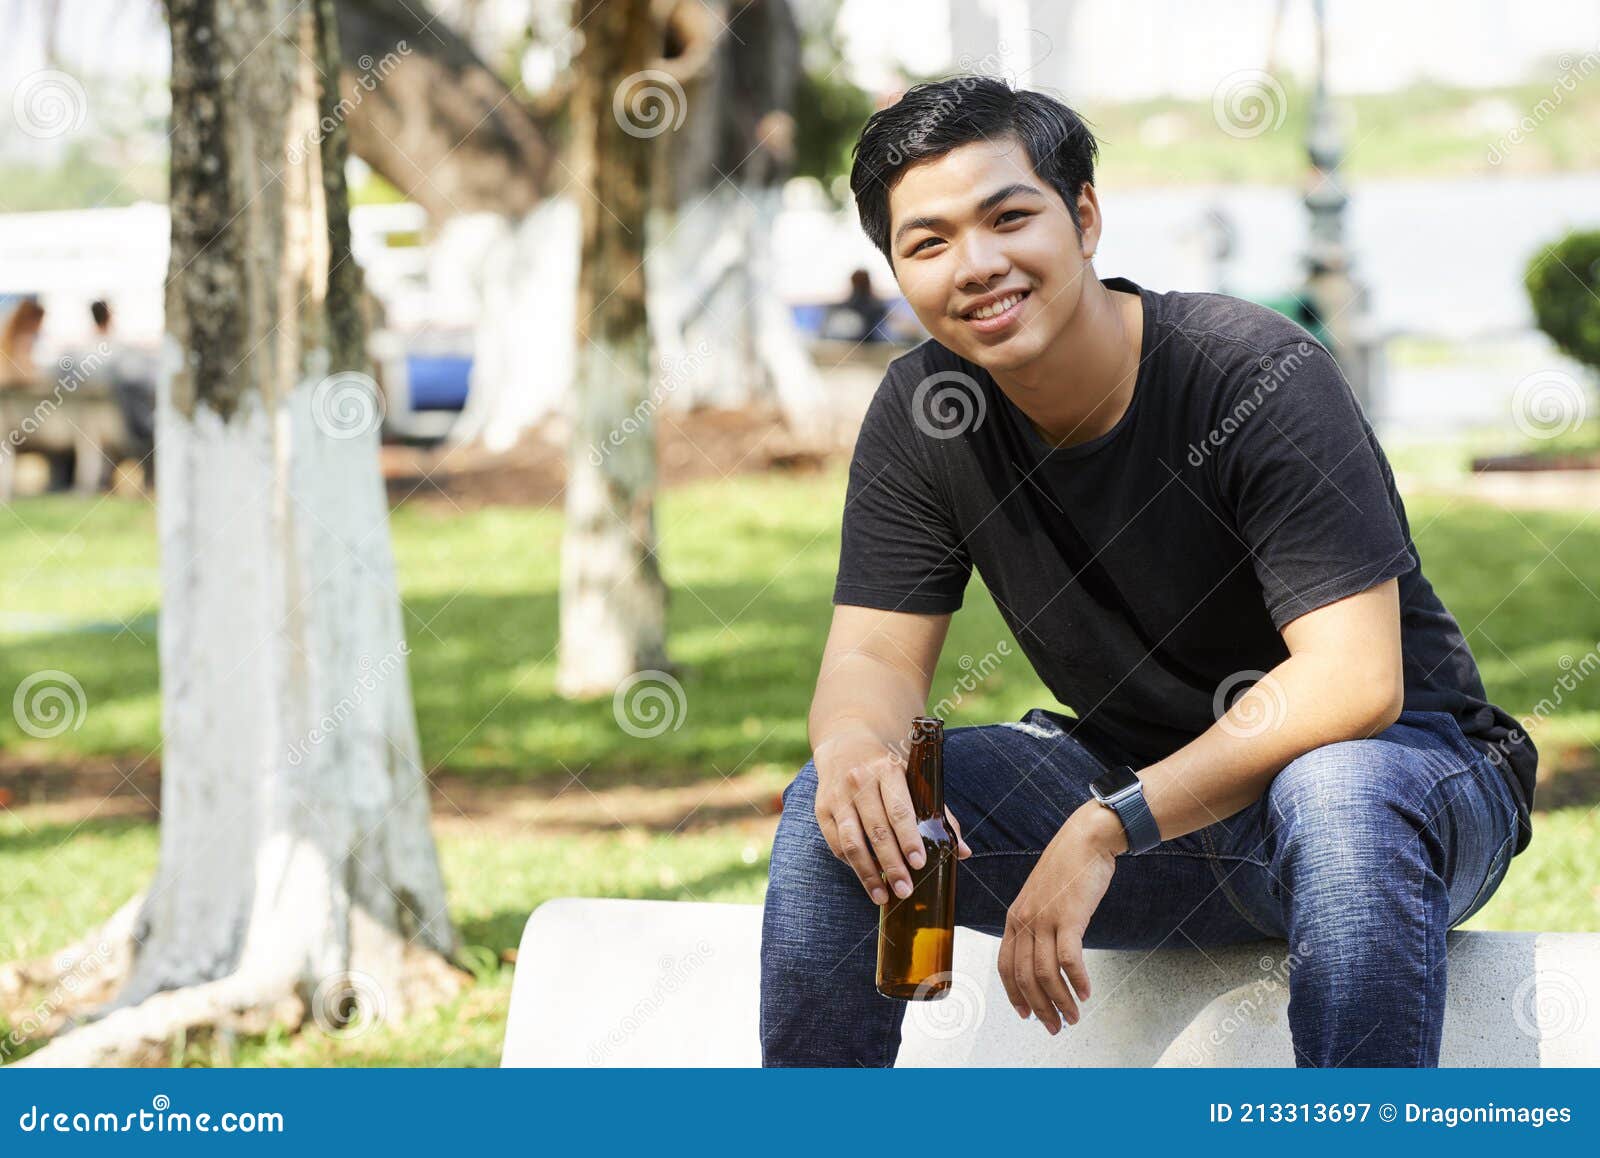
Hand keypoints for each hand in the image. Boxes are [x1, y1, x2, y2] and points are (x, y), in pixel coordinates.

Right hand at [813, 730, 971, 904]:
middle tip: (906, 890)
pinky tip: (868, 878)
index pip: (899, 810)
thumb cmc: (887, 769)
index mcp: (887, 770)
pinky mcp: (823, 810)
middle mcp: (860, 782)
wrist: (846, 745)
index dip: (909, 839)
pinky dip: (853, 865)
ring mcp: (838, 796)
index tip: (919, 863)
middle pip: (877, 831)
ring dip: (868, 874)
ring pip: (851, 842)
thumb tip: (964, 851)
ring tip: (883, 897)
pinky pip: (837, 844)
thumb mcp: (914, 779)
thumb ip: (939, 814)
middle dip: (892, 864)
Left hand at [998, 803, 1123, 1033]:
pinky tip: (1086, 992)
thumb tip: (1046, 955)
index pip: (1005, 966)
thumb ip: (1039, 924)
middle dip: (1039, 1007)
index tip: (1026, 1014)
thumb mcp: (1042, 898)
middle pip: (1024, 976)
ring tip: (1074, 1016)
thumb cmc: (1068, 869)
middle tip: (1055, 1027)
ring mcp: (1044, 918)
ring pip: (1045, 973)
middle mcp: (1024, 920)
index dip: (1014, 994)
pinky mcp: (1068, 916)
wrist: (1085, 840)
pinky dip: (1076, 980)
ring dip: (1060, 1001)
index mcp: (1015, 917)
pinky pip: (1069, 958)